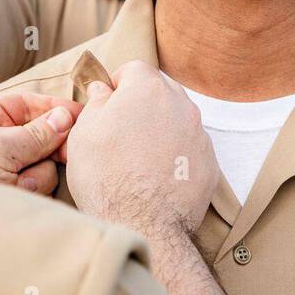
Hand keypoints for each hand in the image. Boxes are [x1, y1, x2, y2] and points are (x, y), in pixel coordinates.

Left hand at [0, 92, 80, 194]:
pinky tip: (13, 196)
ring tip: (14, 183)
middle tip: (68, 154)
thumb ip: (35, 133)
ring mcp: (4, 170)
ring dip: (35, 172)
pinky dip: (30, 189)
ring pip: (43, 163)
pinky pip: (37, 185)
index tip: (82, 115)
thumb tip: (65, 117)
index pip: (26, 104)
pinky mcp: (11, 193)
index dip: (53, 108)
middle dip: (50, 146)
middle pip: (41, 134)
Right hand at [65, 61, 218, 235]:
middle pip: (159, 91)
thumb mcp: (84, 132)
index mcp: (148, 89)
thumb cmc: (106, 176)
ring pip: (176, 120)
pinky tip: (156, 177)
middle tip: (119, 132)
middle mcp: (181, 105)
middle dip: (140, 105)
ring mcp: (199, 135)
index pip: (133, 69)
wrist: (142, 225)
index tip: (106, 104)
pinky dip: (175, 156)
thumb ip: (96, 102)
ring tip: (137, 159)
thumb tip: (103, 90)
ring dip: (159, 130)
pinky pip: (189, 149)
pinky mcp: (210, 164)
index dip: (116, 84)